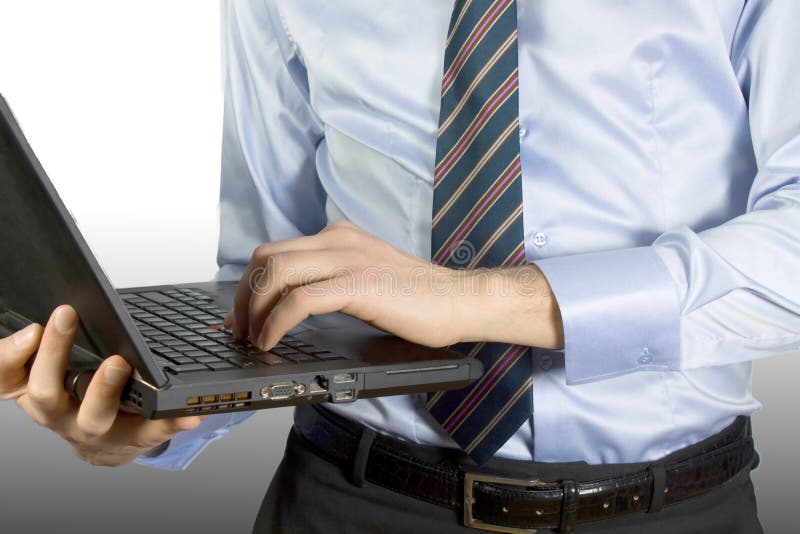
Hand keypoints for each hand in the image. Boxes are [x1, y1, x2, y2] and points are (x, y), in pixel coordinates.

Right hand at [1, 305, 203, 466]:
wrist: (105, 445)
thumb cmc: (78, 398)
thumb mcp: (48, 373)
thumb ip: (35, 349)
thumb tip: (29, 331)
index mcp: (36, 393)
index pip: (5, 377)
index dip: (9, 355)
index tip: (29, 328)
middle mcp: (59, 414)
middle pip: (44, 392)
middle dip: (55, 353)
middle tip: (67, 317)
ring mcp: (95, 429)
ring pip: (93, 416)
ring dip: (104, 388)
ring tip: (118, 364)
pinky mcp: (133, 438)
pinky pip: (153, 430)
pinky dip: (172, 421)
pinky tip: (188, 412)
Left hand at [227, 220, 562, 350]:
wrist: (460, 301)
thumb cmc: (419, 299)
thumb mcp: (365, 279)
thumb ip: (331, 281)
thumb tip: (291, 304)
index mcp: (338, 236)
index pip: (275, 251)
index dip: (248, 284)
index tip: (240, 315)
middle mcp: (337, 239)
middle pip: (265, 258)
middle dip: (242, 296)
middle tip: (238, 330)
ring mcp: (348, 258)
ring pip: (275, 273)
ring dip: (253, 310)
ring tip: (253, 338)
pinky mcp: (358, 284)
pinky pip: (298, 300)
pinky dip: (275, 323)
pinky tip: (272, 342)